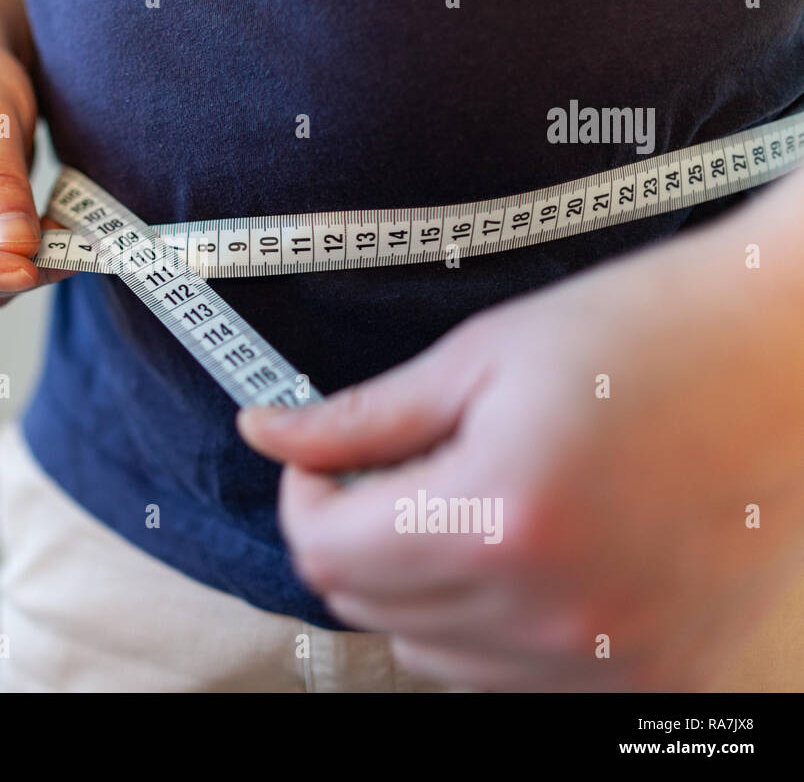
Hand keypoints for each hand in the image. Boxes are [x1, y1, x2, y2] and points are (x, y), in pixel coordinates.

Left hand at [239, 234, 803, 689]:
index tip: (325, 464)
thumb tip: (265, 432)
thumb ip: (361, 416)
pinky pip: (514, 683)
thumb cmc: (645, 333)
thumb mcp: (481, 357)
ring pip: (432, 658)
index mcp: (498, 519)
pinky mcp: (653, 679)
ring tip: (471, 509)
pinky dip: (489, 629)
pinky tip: (523, 557)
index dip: (305, 498)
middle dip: (354, 538)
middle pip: (369, 610)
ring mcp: (609, 661)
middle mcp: (552, 613)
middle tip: (399, 475)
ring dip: (418, 589)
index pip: (324, 553)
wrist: (788, 357)